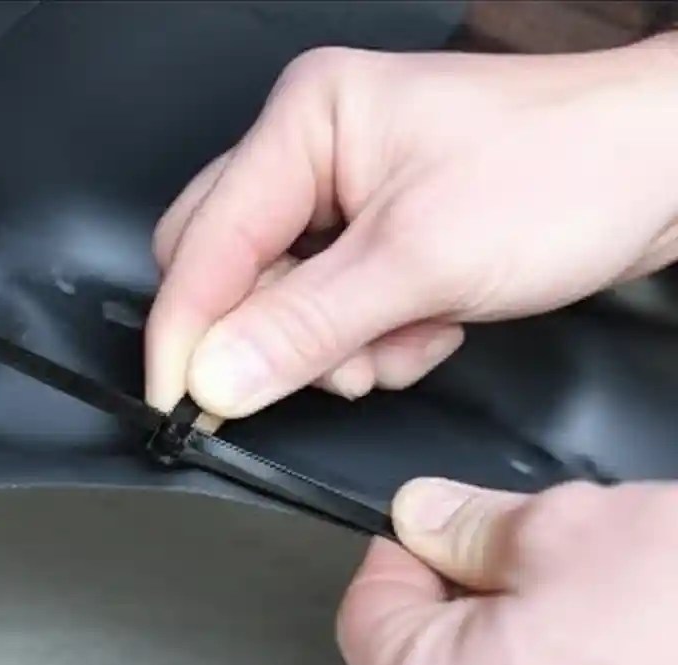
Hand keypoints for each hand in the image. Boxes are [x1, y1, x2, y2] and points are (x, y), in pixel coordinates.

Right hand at [146, 34, 677, 416]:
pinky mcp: (373, 230)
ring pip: (276, 299)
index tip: (176, 403)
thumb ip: (304, 326)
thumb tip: (214, 378)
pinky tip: (425, 324)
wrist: (665, 168)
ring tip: (406, 337)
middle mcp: (311, 148)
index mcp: (305, 121)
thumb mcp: (423, 260)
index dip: (186, 331)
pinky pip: (324, 308)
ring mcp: (342, 190)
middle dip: (272, 334)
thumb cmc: (568, 170)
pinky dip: (367, 339)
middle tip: (324, 369)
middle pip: (227, 268)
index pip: (205, 242)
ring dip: (332, 344)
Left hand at [338, 478, 677, 664]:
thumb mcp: (568, 535)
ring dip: (538, 632)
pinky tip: (627, 641)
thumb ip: (474, 524)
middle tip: (534, 550)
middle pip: (435, 650)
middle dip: (480, 589)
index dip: (405, 548)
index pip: (370, 609)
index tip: (437, 520)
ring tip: (602, 599)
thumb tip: (428, 514)